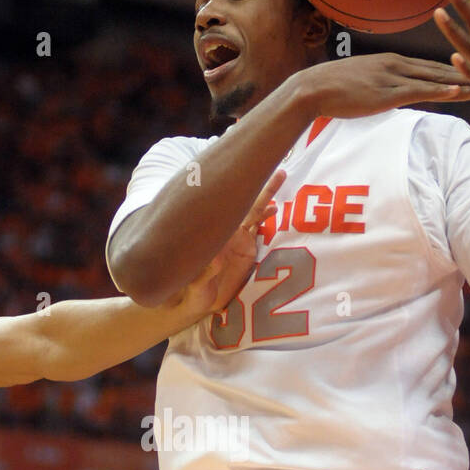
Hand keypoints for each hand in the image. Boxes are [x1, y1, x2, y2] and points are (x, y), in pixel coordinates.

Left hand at [164, 171, 286, 326]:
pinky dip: (267, 217)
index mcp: (209, 235)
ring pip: (252, 211)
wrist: (196, 303)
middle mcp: (223, 231)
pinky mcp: (246, 249)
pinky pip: (258, 228)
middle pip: (240, 202)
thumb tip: (215, 258)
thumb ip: (204, 274)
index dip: (228, 190)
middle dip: (254, 184)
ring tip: (279, 175)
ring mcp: (236, 238)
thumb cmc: (190, 294)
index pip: (219, 207)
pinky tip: (276, 210)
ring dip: (265, 195)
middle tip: (269, 166)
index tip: (238, 172)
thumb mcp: (196, 287)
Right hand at [294, 52, 469, 121]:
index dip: (450, 64)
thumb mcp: (358, 84)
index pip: (426, 65)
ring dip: (460, 81)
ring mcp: (392, 78)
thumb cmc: (328, 89)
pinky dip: (440, 90)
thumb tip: (382, 95)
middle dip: (464, 70)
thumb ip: (375, 87)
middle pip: (437, 68)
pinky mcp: (386, 93)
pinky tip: (458, 90)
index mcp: (389, 63)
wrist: (311, 89)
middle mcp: (395, 66)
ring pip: (433, 79)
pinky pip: (419, 91)